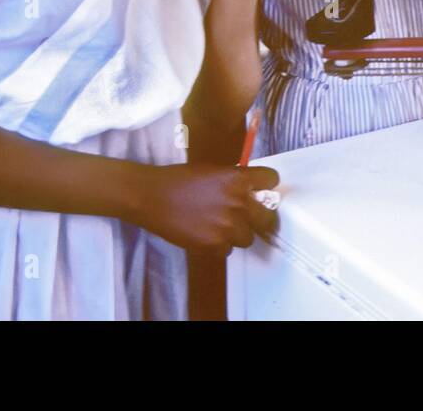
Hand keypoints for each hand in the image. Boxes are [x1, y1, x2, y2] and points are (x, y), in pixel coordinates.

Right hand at [137, 163, 280, 253]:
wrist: (151, 196)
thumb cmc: (179, 179)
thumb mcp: (214, 171)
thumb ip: (235, 181)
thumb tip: (252, 190)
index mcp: (239, 178)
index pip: (271, 180)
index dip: (267, 185)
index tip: (263, 191)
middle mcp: (239, 202)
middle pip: (268, 217)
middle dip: (260, 218)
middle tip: (250, 218)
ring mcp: (228, 225)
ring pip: (248, 238)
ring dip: (238, 234)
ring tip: (219, 227)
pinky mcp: (214, 244)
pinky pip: (228, 250)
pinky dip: (219, 246)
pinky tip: (206, 235)